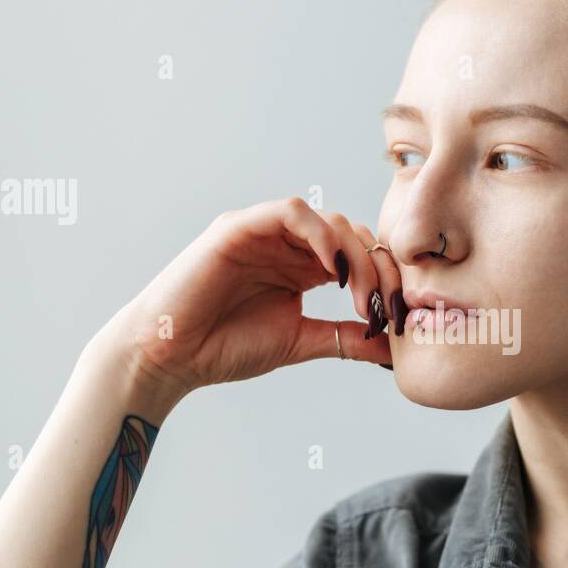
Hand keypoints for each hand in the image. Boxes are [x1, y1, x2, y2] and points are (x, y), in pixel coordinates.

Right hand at [99, 197, 400, 400]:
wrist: (170, 356)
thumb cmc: (225, 348)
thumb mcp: (301, 341)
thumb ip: (346, 338)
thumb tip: (393, 348)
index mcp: (303, 266)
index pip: (360, 255)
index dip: (385, 279)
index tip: (396, 317)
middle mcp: (287, 243)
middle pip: (353, 234)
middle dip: (377, 269)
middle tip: (383, 308)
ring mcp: (263, 232)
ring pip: (328, 220)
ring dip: (353, 255)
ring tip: (357, 296)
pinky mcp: (239, 226)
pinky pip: (290, 212)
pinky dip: (319, 233)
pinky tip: (331, 270)